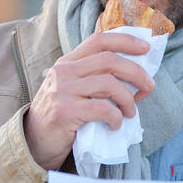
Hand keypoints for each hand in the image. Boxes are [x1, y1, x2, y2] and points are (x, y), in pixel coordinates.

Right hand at [23, 32, 155, 169]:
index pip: (99, 40)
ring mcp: (62, 91)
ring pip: (109, 84)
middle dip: (136, 72)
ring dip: (128, 99)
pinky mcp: (65, 111)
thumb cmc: (62, 116)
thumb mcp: (74, 90)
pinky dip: (116, 117)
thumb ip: (96, 78)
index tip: (146, 48)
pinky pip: (102, 109)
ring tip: (130, 112)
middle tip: (149, 87)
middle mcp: (64, 71)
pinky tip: (116, 125)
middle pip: (109, 61)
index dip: (125, 41)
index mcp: (68, 62)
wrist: (34, 142)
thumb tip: (136, 77)